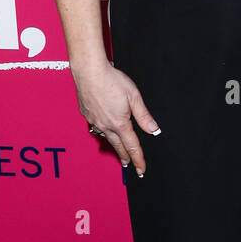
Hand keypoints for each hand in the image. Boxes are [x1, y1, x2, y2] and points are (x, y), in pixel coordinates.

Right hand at [73, 60, 159, 175]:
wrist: (88, 71)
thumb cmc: (112, 80)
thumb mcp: (134, 97)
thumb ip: (144, 116)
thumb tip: (154, 130)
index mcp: (120, 123)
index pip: (132, 146)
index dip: (138, 160)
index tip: (141, 170)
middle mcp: (105, 125)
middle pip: (118, 146)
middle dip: (125, 156)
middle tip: (129, 164)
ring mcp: (94, 120)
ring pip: (106, 137)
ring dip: (114, 145)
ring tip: (118, 150)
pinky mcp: (86, 114)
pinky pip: (96, 126)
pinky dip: (102, 130)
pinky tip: (103, 128)